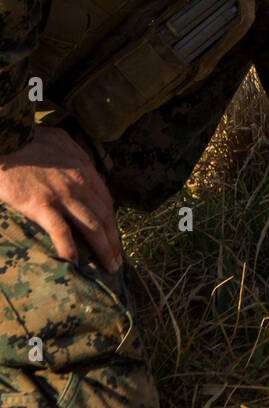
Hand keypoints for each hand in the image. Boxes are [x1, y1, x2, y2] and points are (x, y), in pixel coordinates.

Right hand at [0, 126, 120, 272]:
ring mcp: (62, 194)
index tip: (114, 238)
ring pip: (92, 226)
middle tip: (118, 262)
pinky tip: (74, 263)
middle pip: (105, 217)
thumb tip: (81, 164)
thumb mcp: (61, 142)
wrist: (7, 139)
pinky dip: (69, 248)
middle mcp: (80, 183)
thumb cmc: (29, 140)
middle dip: (114, 241)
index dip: (112, 223)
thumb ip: (74, 156)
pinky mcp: (41, 204)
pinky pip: (60, 230)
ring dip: (103, 249)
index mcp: (84, 169)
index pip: (106, 201)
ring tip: (109, 268)